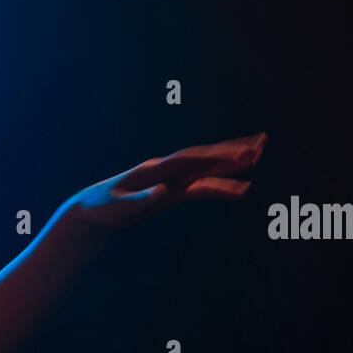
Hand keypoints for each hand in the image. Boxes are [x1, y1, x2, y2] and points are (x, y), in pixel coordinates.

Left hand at [65, 132, 266, 234]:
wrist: (93, 209)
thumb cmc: (103, 208)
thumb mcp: (118, 208)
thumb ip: (139, 200)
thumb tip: (162, 193)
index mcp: (153, 169)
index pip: (188, 160)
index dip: (212, 157)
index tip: (235, 154)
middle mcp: (166, 170)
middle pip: (203, 157)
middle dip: (230, 151)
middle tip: (259, 143)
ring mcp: (172, 180)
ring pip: (207, 169)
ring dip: (231, 163)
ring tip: (258, 155)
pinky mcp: (173, 192)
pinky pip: (202, 188)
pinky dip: (221, 188)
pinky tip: (241, 189)